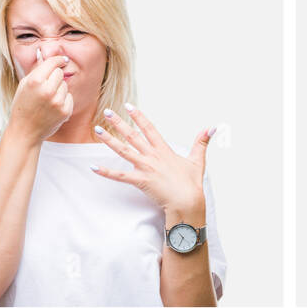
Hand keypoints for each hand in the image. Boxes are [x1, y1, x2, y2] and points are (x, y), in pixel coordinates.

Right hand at [6, 46, 73, 145]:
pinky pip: (69, 97)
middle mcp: (48, 91)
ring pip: (65, 85)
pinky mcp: (65, 111)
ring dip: (59, 89)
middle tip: (47, 86)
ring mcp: (57, 102)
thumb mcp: (24, 85)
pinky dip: (63, 100)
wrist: (25, 131)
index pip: (53, 63)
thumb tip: (48, 57)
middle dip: (55, 77)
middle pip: (60, 73)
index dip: (58, 60)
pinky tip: (53, 107)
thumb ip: (37, 70)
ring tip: (48, 99)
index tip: (62, 60)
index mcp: (36, 81)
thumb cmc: (23, 106)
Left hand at [92, 105, 214, 217]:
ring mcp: (145, 168)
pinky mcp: (141, 181)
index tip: (128, 105)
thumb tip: (212, 128)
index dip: (138, 116)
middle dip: (119, 122)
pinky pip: (120, 176)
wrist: (187, 201)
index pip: (148, 128)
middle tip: (107, 111)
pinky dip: (106, 172)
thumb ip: (201, 142)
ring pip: (124, 150)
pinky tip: (94, 167)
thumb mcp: (197, 161)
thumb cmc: (191, 184)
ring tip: (97, 130)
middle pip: (132, 135)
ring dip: (109, 140)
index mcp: (163, 150)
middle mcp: (152, 156)